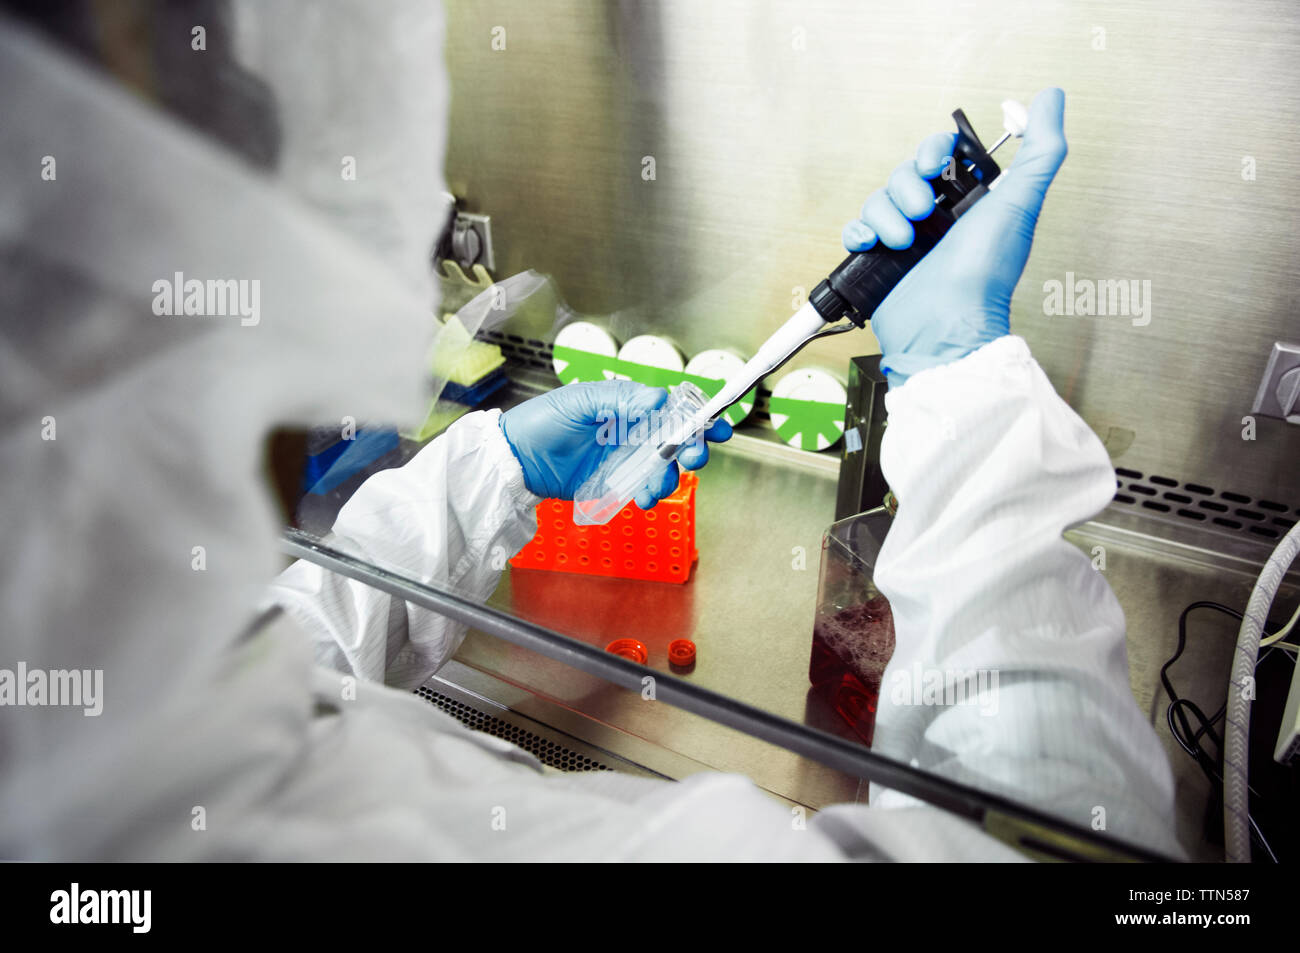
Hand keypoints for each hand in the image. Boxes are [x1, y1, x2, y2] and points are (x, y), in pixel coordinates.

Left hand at [500, 380, 732, 506]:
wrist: (516, 458)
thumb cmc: (543, 420)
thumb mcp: (581, 401)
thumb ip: (621, 399)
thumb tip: (658, 398)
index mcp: (630, 407)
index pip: (674, 409)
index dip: (700, 418)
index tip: (718, 427)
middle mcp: (634, 433)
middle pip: (677, 441)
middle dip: (692, 450)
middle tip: (691, 457)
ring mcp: (626, 460)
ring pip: (665, 469)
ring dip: (669, 477)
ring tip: (656, 485)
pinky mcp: (616, 484)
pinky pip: (644, 489)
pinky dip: (651, 494)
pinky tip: (644, 497)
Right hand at [841, 88, 1067, 387]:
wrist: (945, 325)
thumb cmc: (985, 275)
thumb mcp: (1021, 203)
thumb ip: (1041, 150)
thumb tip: (1051, 100)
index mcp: (968, 202)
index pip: (938, 155)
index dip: (930, 151)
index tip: (933, 164)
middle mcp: (936, 220)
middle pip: (903, 175)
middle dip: (907, 188)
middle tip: (923, 213)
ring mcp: (905, 240)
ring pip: (878, 200)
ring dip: (886, 216)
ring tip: (906, 242)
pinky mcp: (878, 262)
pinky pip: (856, 230)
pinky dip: (859, 233)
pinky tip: (873, 244)